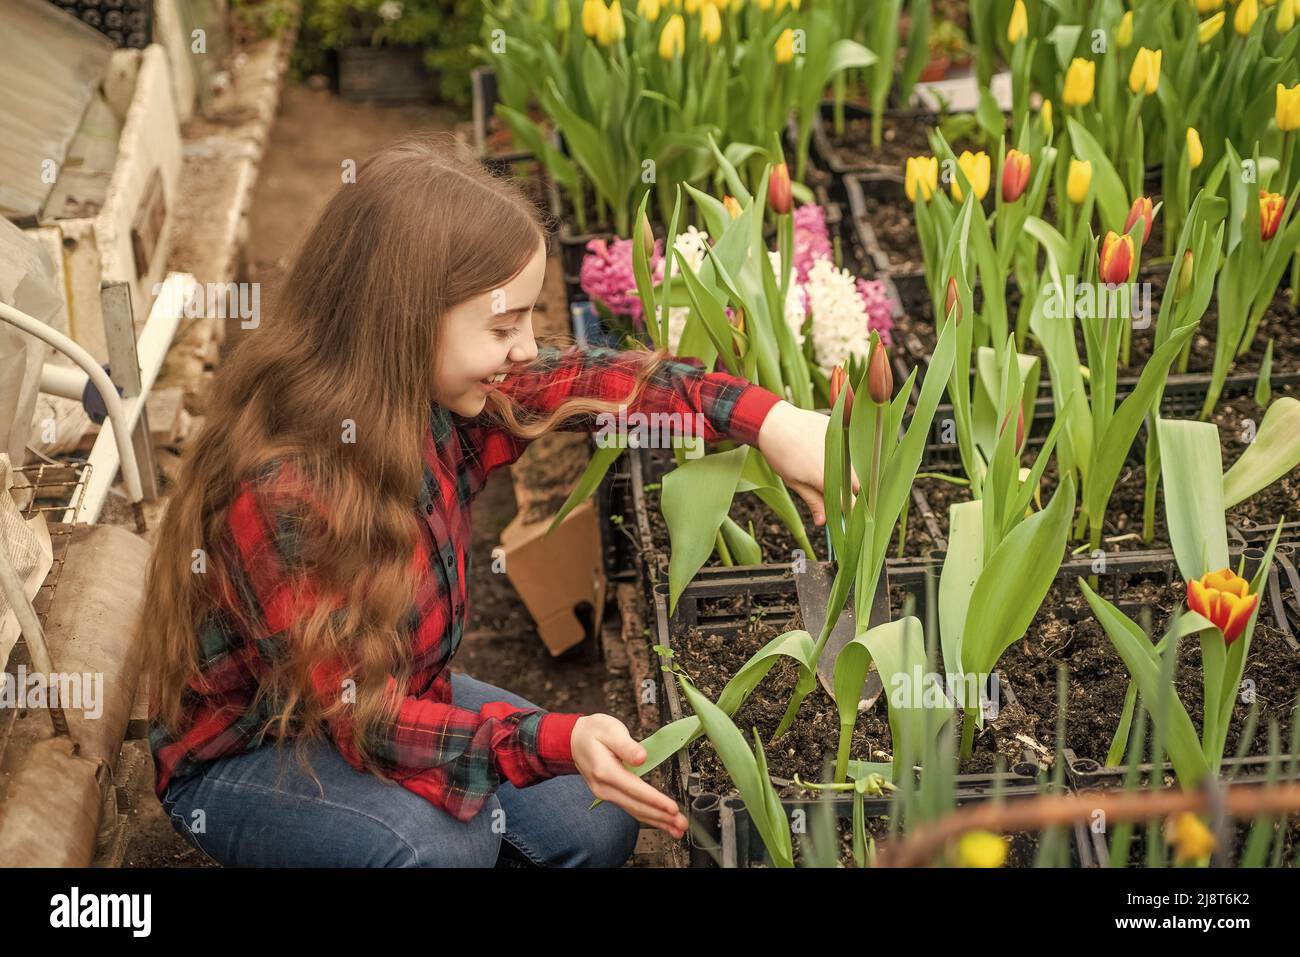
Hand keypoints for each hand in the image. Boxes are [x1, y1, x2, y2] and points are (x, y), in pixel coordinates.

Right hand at [571, 714, 686, 839]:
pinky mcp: (611, 795)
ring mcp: (606, 793)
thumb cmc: (593, 732)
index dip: (655, 800)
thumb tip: (641, 758)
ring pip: (635, 811)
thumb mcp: (610, 729)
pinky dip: (648, 816)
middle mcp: (604, 787)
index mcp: (605, 770)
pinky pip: (631, 808)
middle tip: (681, 824)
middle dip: (661, 817)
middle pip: (637, 806)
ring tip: (677, 829)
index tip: (672, 808)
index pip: (635, 789)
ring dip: (658, 821)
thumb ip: (626, 745)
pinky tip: (662, 822)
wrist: (574, 740)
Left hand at [756, 400, 858, 525]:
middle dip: (849, 493)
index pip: (848, 502)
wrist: (775, 422)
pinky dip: (846, 456)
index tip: (844, 516)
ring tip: (828, 470)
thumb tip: (823, 522)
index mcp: (825, 477)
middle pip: (857, 486)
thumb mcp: (795, 481)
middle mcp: (839, 461)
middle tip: (834, 493)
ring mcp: (843, 444)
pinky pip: (852, 449)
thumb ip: (814, 501)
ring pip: (857, 467)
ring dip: (850, 474)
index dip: (847, 511)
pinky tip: (829, 453)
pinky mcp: (842, 431)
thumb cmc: (781, 454)